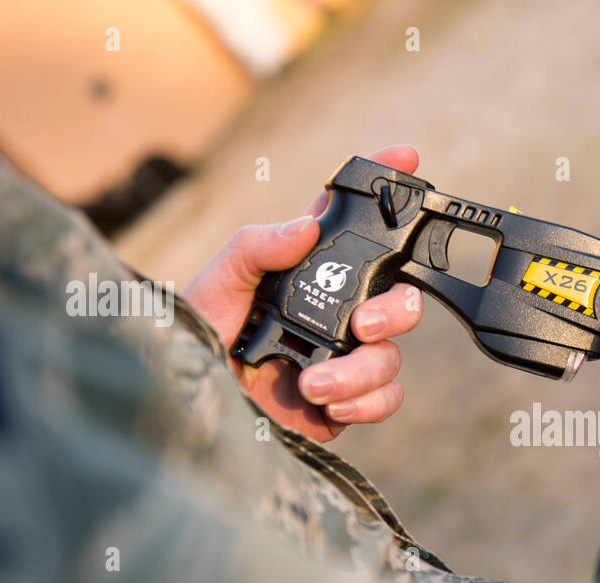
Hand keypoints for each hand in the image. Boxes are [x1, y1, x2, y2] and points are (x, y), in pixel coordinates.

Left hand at [184, 145, 422, 442]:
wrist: (193, 409)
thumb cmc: (196, 341)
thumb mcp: (217, 283)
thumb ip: (256, 247)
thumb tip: (307, 226)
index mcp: (307, 272)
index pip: (353, 223)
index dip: (384, 186)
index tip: (406, 156)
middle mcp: (334, 312)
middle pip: (399, 296)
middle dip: (396, 310)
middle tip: (362, 324)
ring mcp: (344, 358)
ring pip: (392, 354)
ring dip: (361, 371)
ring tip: (312, 384)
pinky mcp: (347, 401)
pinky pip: (386, 396)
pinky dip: (367, 401)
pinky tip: (329, 403)